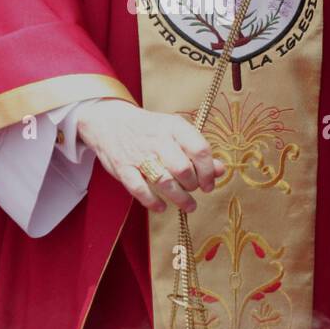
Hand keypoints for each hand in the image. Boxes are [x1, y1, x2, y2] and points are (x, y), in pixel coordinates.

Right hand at [75, 99, 225, 213]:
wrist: (109, 121)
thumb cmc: (149, 130)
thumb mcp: (174, 132)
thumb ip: (197, 151)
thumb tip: (220, 170)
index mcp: (174, 126)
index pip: (200, 149)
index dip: (209, 171)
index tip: (209, 183)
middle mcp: (157, 139)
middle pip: (183, 168)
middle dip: (193, 185)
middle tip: (195, 190)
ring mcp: (138, 154)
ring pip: (164, 181)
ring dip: (179, 198)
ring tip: (188, 205)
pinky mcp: (122, 168)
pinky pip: (139, 189)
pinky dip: (152, 202)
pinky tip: (162, 207)